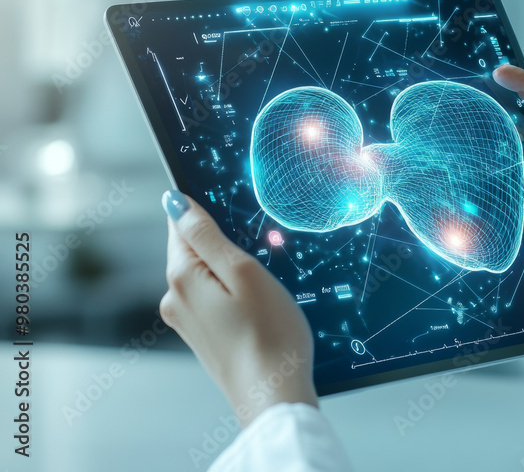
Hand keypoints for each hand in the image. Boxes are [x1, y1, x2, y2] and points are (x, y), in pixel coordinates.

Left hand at [159, 190, 317, 426]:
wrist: (274, 395)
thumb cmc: (269, 334)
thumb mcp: (244, 272)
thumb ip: (207, 235)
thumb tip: (175, 202)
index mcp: (181, 277)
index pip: (180, 223)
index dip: (207, 211)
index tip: (238, 219)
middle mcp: (174, 298)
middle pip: (193, 249)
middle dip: (223, 245)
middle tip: (261, 260)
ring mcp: (186, 320)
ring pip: (205, 275)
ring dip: (231, 272)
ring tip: (264, 289)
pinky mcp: (202, 336)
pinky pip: (213, 298)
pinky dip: (233, 294)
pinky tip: (258, 309)